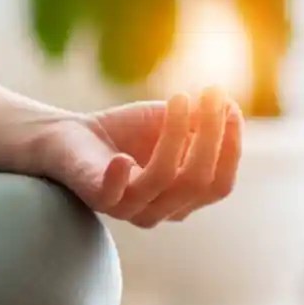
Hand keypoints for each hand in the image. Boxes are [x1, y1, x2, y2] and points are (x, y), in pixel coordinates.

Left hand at [33, 87, 243, 227]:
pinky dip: (119, 177)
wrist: (72, 135)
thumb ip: (200, 121)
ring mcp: (130, 207)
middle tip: (209, 94)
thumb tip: (231, 107)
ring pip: (165, 178)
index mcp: (184, 198)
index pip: (219, 184)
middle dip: (211, 135)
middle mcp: (163, 210)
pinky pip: (113, 196)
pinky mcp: (98, 197)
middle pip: (199, 181)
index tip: (230, 106)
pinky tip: (122, 158)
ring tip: (178, 98)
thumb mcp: (170, 122)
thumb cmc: (125, 133)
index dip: (230, 146)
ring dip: (176, 134)